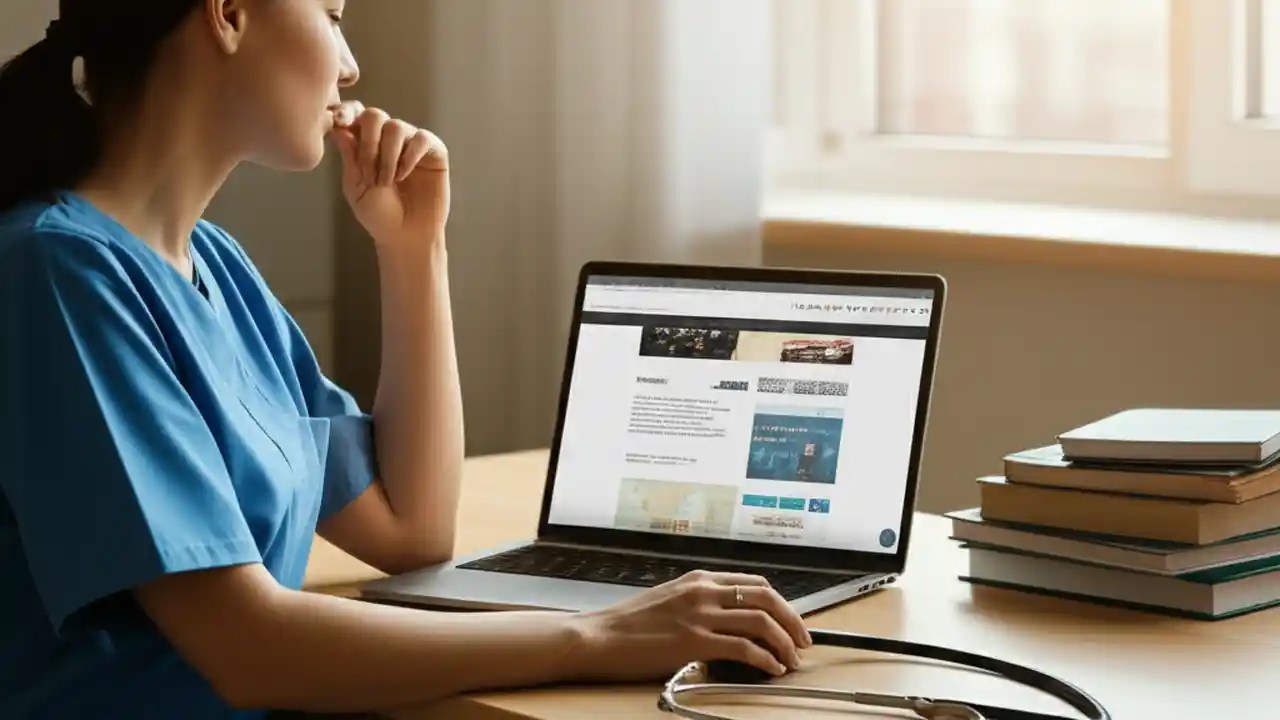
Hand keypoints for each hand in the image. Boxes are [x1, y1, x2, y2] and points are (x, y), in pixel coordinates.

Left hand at [330, 101, 449, 248]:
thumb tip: (340, 127)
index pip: (355, 114)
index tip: (339, 121)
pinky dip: (409, 156)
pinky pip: (421, 138)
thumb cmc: (379, 215)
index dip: (347, 112)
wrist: (406, 236)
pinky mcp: (434, 151)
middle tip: (368, 170)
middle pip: (375, 115)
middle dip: (368, 141)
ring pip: (396, 126)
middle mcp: (388, 138)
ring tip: (387, 181)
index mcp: (365, 143)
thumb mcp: (356, 187)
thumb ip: (349, 157)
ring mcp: (411, 143)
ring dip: (388, 155)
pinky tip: (403, 176)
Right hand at [571, 570, 812, 681]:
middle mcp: (703, 591)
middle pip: (766, 597)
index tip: (790, 621)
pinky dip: (765, 659)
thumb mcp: (668, 599)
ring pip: (761, 621)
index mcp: (699, 579)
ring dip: (784, 642)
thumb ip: (697, 602)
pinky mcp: (694, 641)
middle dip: (792, 620)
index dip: (780, 603)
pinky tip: (771, 669)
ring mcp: (700, 615)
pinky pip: (743, 648)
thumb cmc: (627, 624)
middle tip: (803, 641)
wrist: (598, 636)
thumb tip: (724, 618)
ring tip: (792, 659)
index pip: (754, 582)